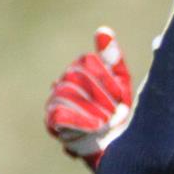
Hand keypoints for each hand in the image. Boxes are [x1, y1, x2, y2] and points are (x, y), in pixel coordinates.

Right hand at [44, 28, 131, 169]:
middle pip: (78, 78)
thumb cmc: (117, 109)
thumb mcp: (121, 82)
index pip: (88, 61)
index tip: (121, 97)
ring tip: (108, 122)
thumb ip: (113, 57)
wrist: (113, 143)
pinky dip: (80, 121)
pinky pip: (60, 114)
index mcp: (82, 66)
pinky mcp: (51, 119)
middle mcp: (65, 78)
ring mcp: (56, 98)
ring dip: (93, 110)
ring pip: (68, 94)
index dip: (107, 79)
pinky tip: (96, 126)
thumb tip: (102, 30)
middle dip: (102, 97)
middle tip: (117, 113)